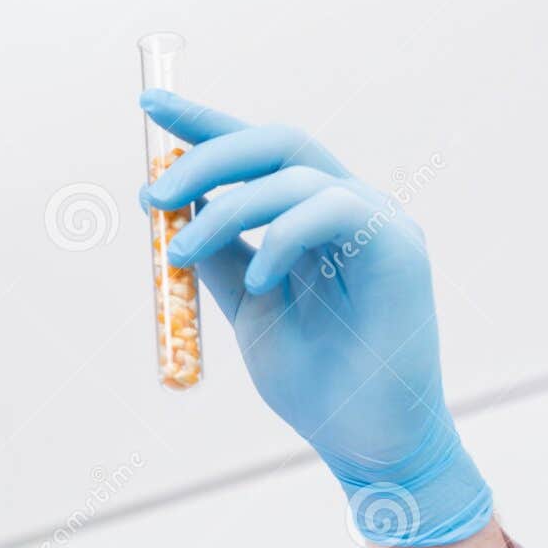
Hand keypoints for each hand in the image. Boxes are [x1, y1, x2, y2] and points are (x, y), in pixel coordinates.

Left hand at [138, 89, 491, 546]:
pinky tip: (260, 281)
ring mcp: (377, 223)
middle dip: (206, 155)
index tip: (148, 104)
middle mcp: (347, 207)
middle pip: (276, 143)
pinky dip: (282, 235)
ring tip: (180, 255)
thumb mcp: (247, 308)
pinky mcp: (399, 247)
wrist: (363, 443)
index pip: (257, 151)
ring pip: (295, 173)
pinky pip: (333, 209)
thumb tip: (170, 209)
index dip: (203, 123)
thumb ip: (220, 257)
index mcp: (310, 217)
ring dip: (224, 207)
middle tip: (152, 194)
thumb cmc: (314, 381)